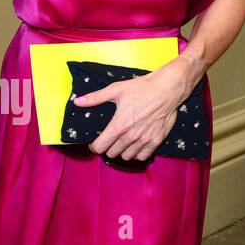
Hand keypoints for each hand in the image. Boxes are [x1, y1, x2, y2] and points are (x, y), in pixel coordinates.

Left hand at [73, 62, 187, 162]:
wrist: (167, 89)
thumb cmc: (142, 88)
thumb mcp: (116, 90)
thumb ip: (95, 98)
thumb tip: (77, 102)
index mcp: (119, 125)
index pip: (100, 147)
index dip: (94, 146)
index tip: (95, 143)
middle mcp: (131, 135)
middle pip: (111, 153)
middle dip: (108, 147)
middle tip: (109, 140)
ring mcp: (144, 140)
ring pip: (126, 157)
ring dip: (122, 151)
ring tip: (122, 142)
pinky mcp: (156, 141)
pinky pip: (142, 156)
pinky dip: (137, 153)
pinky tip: (135, 144)